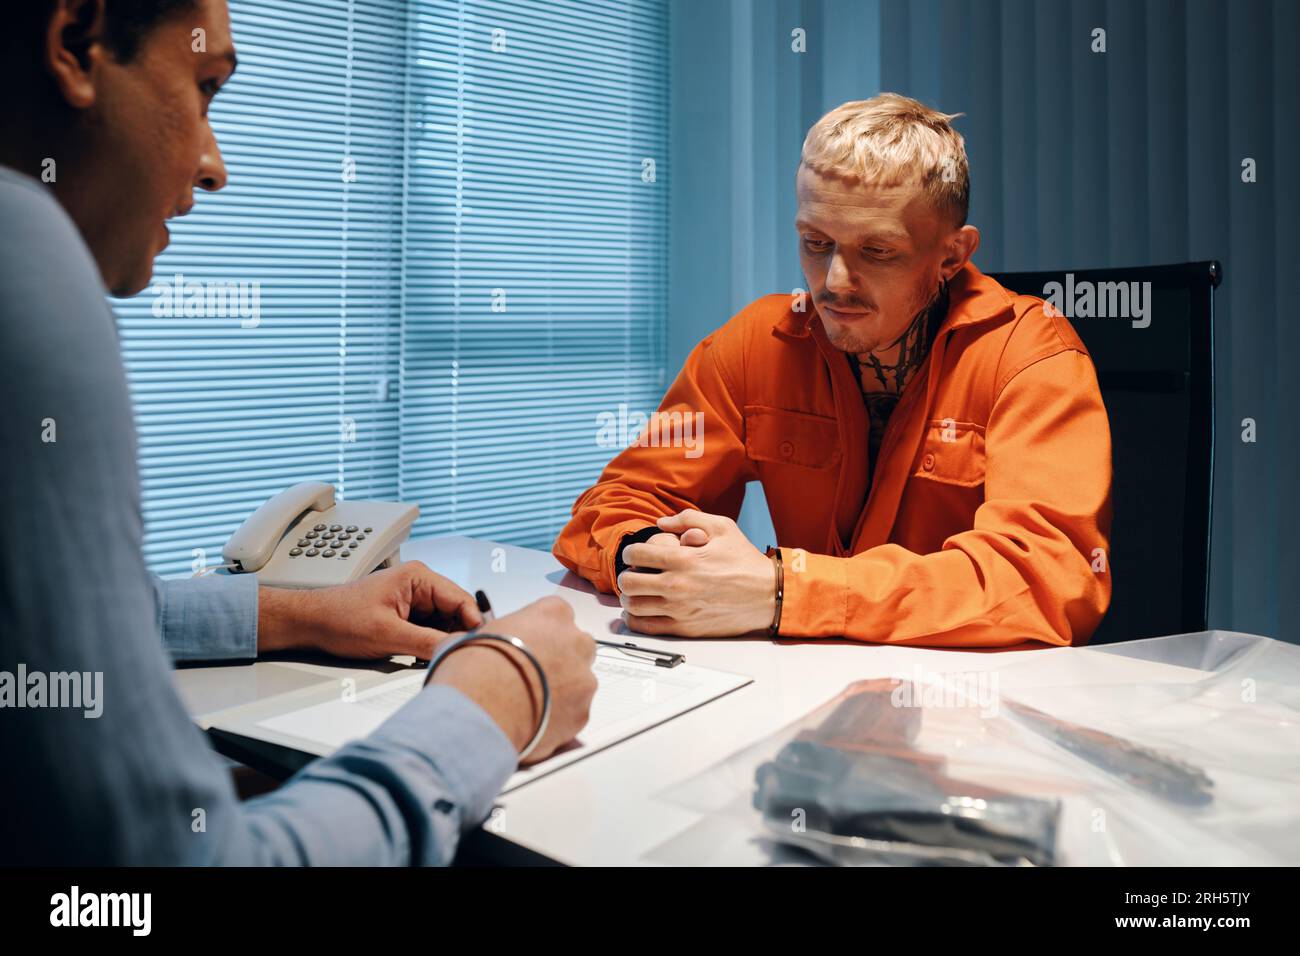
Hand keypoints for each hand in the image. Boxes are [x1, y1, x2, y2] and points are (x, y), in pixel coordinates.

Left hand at [257, 560, 482, 659]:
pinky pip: (430, 629)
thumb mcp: (387, 635)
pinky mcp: (406, 614)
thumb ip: (426, 642)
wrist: (311, 623)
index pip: (462, 600)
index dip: (473, 624)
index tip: (478, 646)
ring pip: (445, 623)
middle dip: (457, 635)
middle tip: (457, 657)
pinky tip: (424, 655)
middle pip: (457, 612)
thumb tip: (456, 649)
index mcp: (418, 577)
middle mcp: (419, 584)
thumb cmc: (339, 618)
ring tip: (436, 657)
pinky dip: (431, 643)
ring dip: (443, 641)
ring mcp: (413, 599)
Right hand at [429, 596, 597, 763]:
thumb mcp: (471, 637)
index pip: (557, 612)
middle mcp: (575, 642)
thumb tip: (474, 643)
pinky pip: (574, 713)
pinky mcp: (583, 713)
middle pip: (576, 646)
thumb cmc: (474, 672)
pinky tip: (534, 721)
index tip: (528, 643)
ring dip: (560, 689)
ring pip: (579, 681)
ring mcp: (583, 678)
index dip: (540, 631)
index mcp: (551, 614)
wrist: (479, 714)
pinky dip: (559, 717)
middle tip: (530, 674)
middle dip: (559, 658)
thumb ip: (488, 635)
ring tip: (529, 702)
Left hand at [617, 509, 775, 636]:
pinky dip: (635, 620)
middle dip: (626, 575)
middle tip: (632, 573)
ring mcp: (679, 609)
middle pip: (629, 582)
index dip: (630, 552)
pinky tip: (638, 612)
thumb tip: (661, 522)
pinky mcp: (684, 628)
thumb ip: (689, 518)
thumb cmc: (745, 561)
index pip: (636, 554)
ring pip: (634, 606)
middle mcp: (677, 585)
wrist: (767, 595)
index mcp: (683, 559)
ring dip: (629, 597)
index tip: (634, 554)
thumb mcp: (722, 527)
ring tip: (636, 592)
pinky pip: (646, 627)